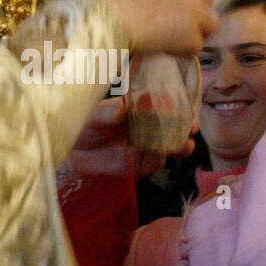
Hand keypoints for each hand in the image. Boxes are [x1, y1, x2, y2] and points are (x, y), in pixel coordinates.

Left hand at [66, 96, 195, 178]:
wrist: (72, 156)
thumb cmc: (82, 127)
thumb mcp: (93, 116)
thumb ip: (108, 112)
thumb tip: (123, 106)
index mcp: (136, 107)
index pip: (162, 101)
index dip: (177, 101)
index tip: (187, 101)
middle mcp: (145, 125)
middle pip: (172, 124)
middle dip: (186, 125)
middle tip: (193, 126)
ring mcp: (145, 145)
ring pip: (168, 144)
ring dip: (180, 144)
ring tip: (187, 145)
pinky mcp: (140, 165)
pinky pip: (154, 162)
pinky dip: (159, 159)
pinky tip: (161, 156)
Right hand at [81, 0, 229, 55]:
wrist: (104, 17)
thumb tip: (157, 5)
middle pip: (207, 3)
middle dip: (198, 16)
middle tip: (180, 29)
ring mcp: (193, 11)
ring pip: (209, 26)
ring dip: (194, 35)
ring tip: (170, 42)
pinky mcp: (191, 35)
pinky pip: (194, 47)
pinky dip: (181, 51)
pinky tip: (162, 49)